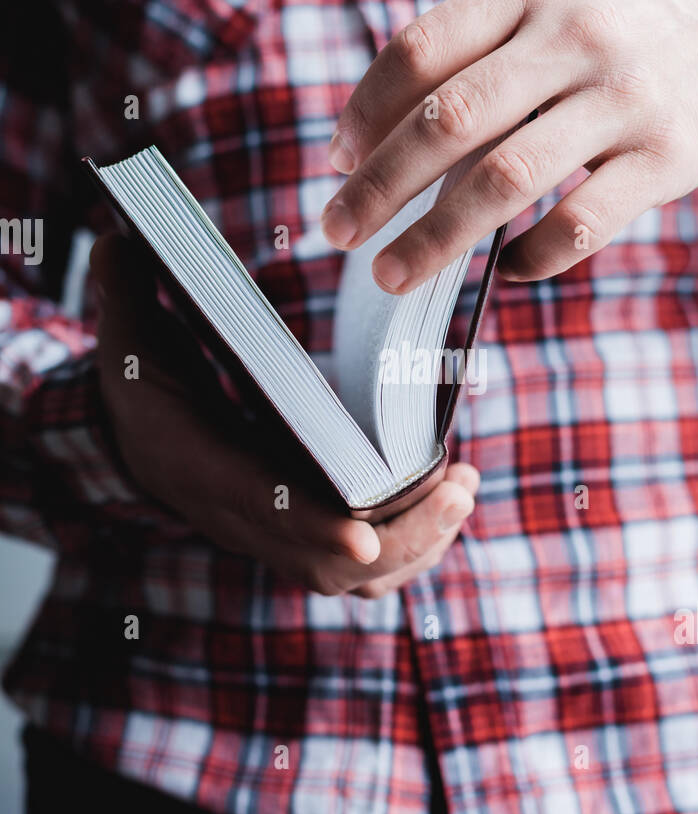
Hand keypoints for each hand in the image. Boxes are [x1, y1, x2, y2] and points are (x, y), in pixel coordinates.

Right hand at [91, 233, 477, 596]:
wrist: (142, 448)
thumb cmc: (146, 388)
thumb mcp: (129, 341)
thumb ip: (129, 295)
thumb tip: (118, 238)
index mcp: (197, 469)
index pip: (258, 508)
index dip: (310, 526)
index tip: (363, 537)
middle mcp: (242, 519)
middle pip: (325, 562)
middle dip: (400, 536)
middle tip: (459, 490)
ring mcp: (278, 536)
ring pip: (355, 574)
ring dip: (419, 542)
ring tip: (464, 489)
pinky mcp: (308, 537)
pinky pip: (368, 569)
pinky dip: (417, 544)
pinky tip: (451, 499)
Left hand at [321, 0, 697, 284]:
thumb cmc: (626, 14)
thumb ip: (479, 48)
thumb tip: (378, 138)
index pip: (421, 51)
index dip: (366, 112)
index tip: (337, 161)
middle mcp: (576, 36)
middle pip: (448, 122)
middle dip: (379, 186)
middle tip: (336, 230)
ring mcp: (626, 97)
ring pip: (504, 180)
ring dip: (434, 238)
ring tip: (392, 273)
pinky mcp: (669, 157)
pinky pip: (581, 224)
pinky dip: (531, 258)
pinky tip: (506, 268)